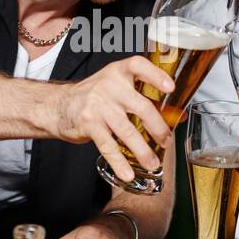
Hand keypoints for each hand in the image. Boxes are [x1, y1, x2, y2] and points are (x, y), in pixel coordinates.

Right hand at [54, 56, 174, 182]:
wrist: (59, 106)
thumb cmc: (95, 97)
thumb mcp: (118, 88)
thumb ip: (145, 98)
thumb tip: (179, 116)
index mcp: (118, 72)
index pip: (138, 66)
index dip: (156, 75)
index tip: (171, 88)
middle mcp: (109, 85)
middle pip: (141, 106)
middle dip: (158, 128)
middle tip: (166, 141)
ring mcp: (97, 105)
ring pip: (126, 131)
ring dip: (143, 150)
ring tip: (153, 163)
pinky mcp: (88, 124)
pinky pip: (108, 146)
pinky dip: (119, 162)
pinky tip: (127, 173)